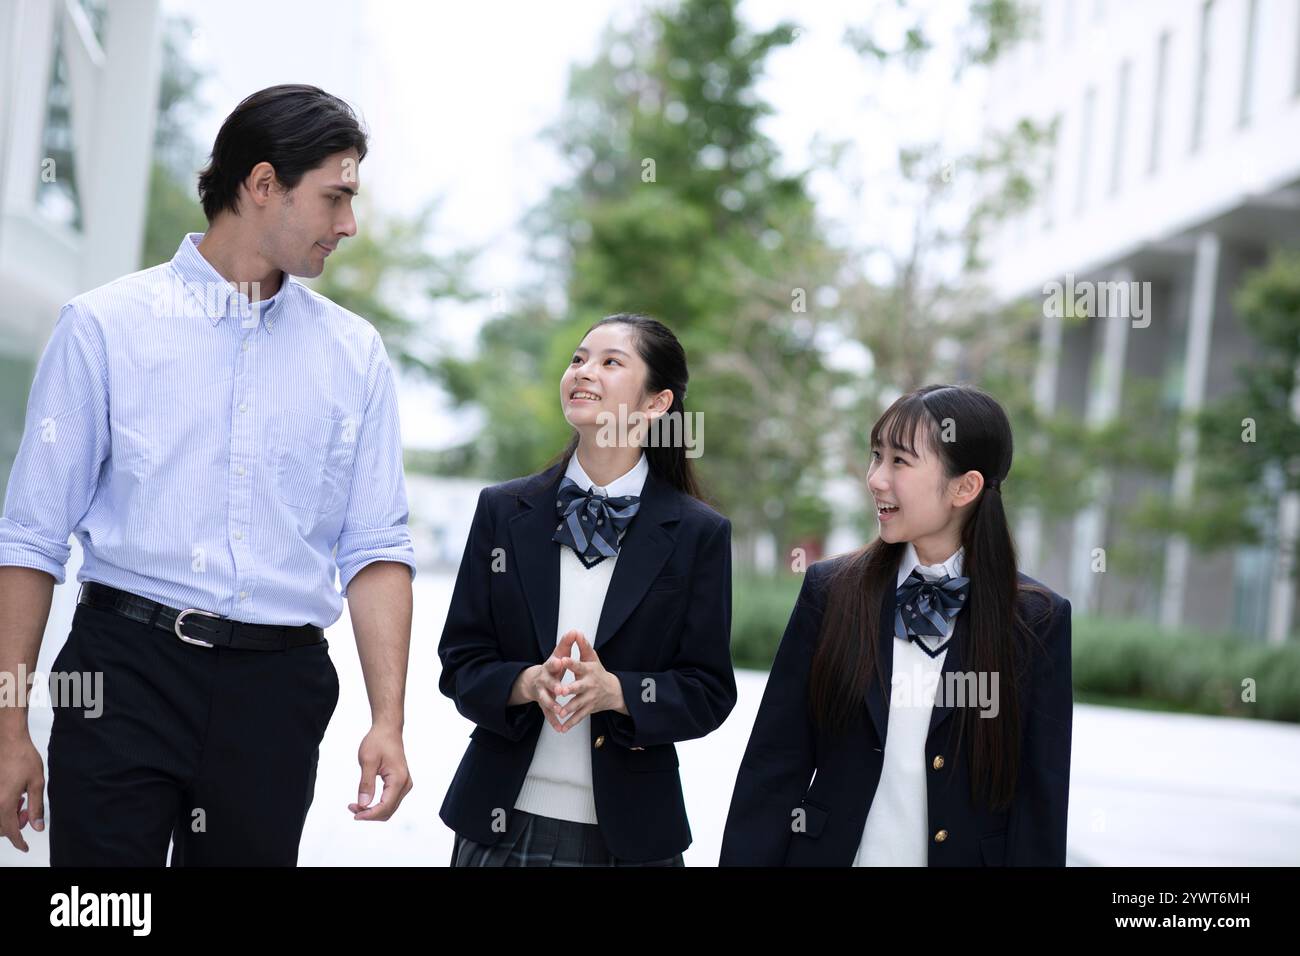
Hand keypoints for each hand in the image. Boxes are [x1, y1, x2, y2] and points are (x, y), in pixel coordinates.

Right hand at [0, 731, 43, 851]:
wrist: (9, 740)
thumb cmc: (23, 758)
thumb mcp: (36, 783)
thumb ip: (36, 807)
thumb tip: (37, 827)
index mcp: (5, 802)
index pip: (11, 831)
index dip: (19, 842)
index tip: (25, 847)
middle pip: (1, 828)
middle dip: (15, 827)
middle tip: (28, 814)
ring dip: (8, 818)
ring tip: (21, 802)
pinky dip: (3, 808)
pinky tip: (14, 796)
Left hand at [348, 724, 412, 820]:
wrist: (388, 730)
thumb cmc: (378, 741)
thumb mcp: (367, 761)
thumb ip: (366, 784)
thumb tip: (363, 804)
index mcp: (398, 779)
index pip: (385, 806)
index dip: (369, 814)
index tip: (354, 814)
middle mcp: (405, 784)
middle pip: (388, 810)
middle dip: (370, 814)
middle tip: (352, 808)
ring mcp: (404, 784)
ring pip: (389, 808)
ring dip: (373, 811)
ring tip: (356, 805)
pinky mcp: (400, 783)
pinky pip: (390, 801)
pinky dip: (378, 805)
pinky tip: (365, 801)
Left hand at [550, 632, 624, 731]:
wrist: (614, 691)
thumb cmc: (598, 672)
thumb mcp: (592, 658)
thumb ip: (583, 646)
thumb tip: (576, 632)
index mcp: (588, 671)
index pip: (579, 665)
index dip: (571, 663)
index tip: (563, 660)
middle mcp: (588, 685)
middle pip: (578, 688)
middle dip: (570, 689)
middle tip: (561, 690)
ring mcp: (588, 698)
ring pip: (577, 704)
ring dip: (568, 709)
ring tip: (559, 712)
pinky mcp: (588, 709)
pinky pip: (579, 717)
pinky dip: (570, 723)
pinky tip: (562, 728)